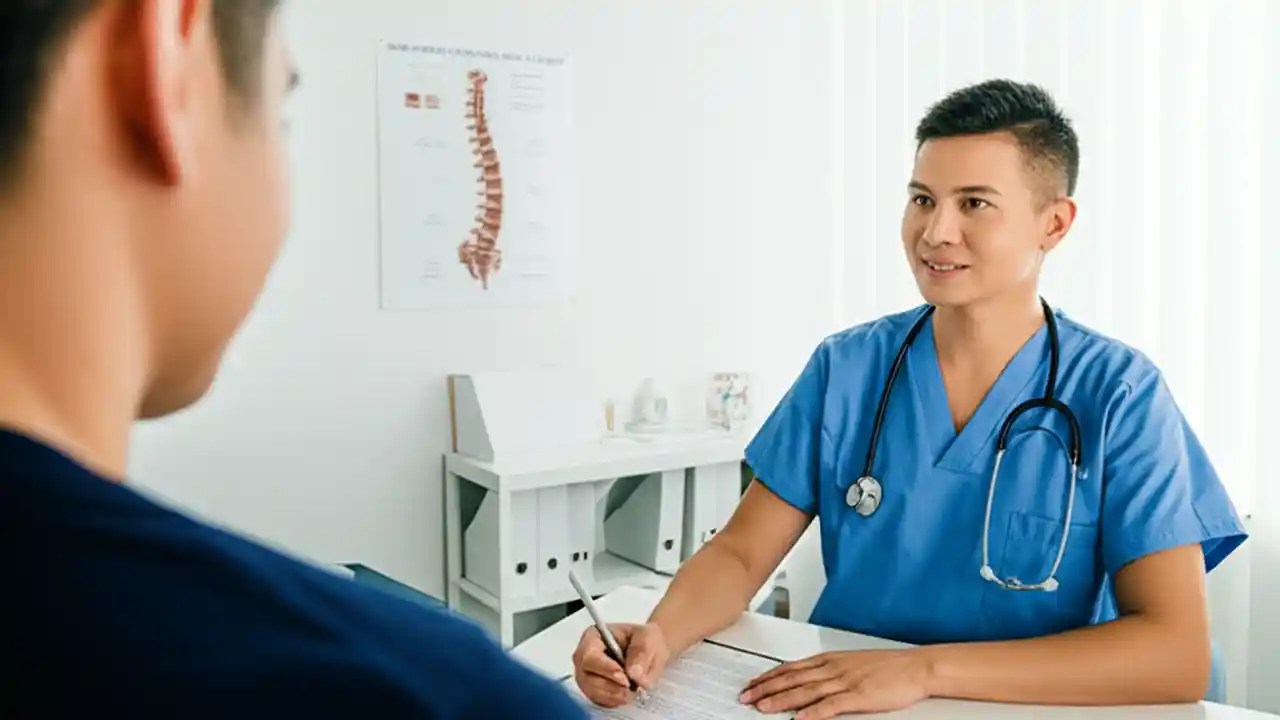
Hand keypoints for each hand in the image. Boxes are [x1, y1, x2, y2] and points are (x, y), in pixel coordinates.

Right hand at [571, 622, 670, 707]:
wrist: (651, 651)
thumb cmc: (645, 640)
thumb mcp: (648, 638)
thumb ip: (641, 652)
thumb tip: (634, 673)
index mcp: (593, 637)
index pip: (589, 656)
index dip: (604, 669)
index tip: (624, 677)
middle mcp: (585, 657)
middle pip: (586, 677)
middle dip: (610, 686)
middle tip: (631, 688)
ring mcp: (588, 675)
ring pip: (591, 692)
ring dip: (613, 695)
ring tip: (632, 692)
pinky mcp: (595, 691)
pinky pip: (598, 701)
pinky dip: (614, 701)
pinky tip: (627, 695)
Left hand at [738, 649, 932, 718]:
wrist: (915, 666)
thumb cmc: (887, 667)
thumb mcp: (851, 664)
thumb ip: (828, 672)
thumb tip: (806, 681)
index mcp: (829, 660)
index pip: (791, 668)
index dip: (768, 676)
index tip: (752, 684)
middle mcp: (833, 668)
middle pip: (792, 679)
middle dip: (766, 688)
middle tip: (746, 697)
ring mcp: (845, 681)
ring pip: (806, 691)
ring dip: (782, 700)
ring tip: (763, 707)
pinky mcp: (859, 695)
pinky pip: (832, 705)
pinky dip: (814, 712)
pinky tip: (800, 718)